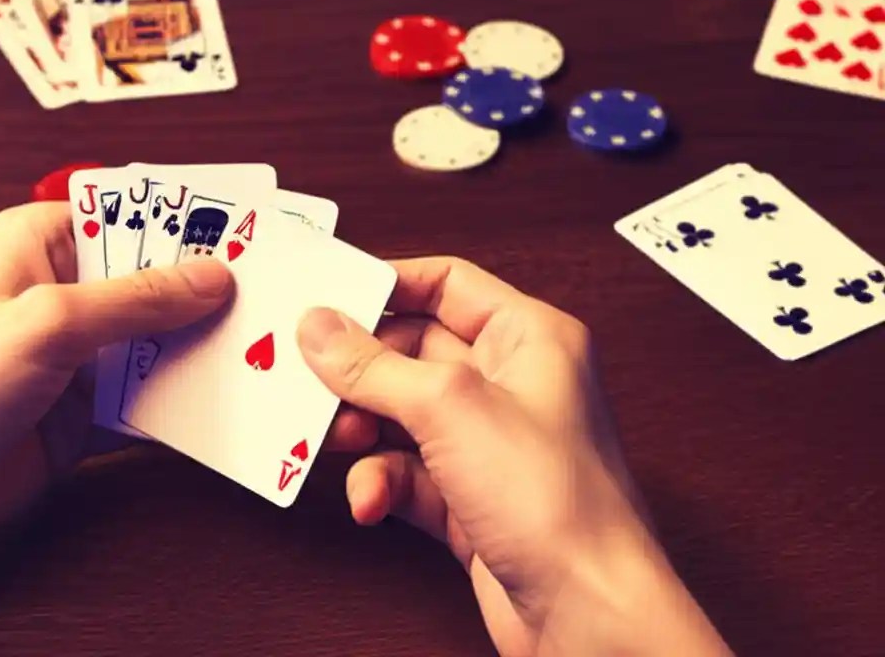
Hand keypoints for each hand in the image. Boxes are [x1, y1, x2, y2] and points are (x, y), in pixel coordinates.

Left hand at [0, 202, 232, 568]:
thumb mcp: (49, 322)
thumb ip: (137, 299)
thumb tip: (214, 276)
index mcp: (39, 242)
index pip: (131, 215)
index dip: (190, 223)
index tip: (257, 234)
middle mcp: (59, 293)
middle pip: (154, 281)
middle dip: (209, 294)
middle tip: (278, 302)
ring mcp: (73, 357)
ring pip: (159, 343)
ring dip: (203, 353)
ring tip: (268, 356)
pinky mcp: (81, 415)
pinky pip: (148, 400)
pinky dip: (183, 405)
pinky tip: (229, 408)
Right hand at [299, 257, 724, 656]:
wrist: (586, 613)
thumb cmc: (561, 504)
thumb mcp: (449, 408)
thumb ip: (375, 364)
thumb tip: (322, 327)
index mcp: (529, 338)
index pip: (447, 284)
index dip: (386, 284)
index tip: (326, 295)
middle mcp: (512, 385)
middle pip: (411, 352)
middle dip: (359, 371)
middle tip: (309, 378)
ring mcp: (488, 445)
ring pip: (400, 416)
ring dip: (361, 431)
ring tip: (335, 440)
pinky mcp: (468, 500)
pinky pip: (404, 473)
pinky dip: (379, 484)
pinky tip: (371, 500)